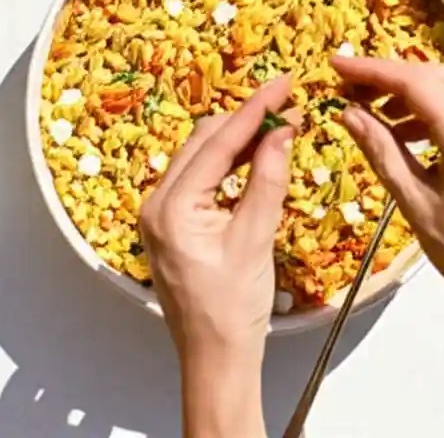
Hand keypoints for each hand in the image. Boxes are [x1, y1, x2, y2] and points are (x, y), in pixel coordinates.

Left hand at [140, 76, 295, 437]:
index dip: (254, 110)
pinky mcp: (171, 225)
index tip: (282, 84)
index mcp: (171, 208)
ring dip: (237, 139)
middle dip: (245, 119)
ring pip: (200, 157)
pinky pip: (199, 178)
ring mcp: (160, 215)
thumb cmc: (232, 310)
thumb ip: (267, 181)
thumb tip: (281, 132)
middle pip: (203, 142)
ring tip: (278, 124)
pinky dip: (227, 163)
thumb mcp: (256, 239)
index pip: (217, 143)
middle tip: (287, 102)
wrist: (215, 358)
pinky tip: (254, 156)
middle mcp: (156, 205)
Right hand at [332, 57, 443, 312]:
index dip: (371, 70)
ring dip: (408, 91)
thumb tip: (348, 113)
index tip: (335, 63)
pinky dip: (427, 109)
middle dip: (388, 75)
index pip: (415, 83)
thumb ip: (381, 151)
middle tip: (348, 86)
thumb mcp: (414, 201)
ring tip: (368, 112)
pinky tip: (401, 132)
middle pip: (433, 75)